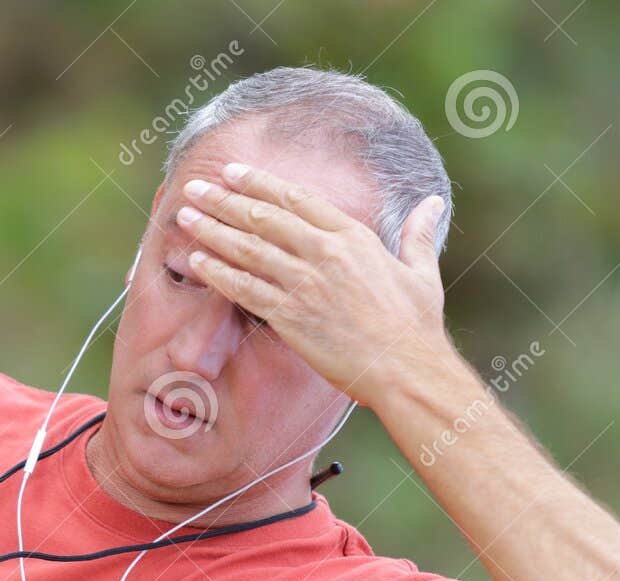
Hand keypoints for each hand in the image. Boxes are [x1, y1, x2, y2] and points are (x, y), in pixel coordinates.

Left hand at [176, 161, 454, 407]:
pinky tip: (197, 262)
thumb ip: (418, 234)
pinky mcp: (291, 316)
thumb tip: (433, 202)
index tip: (233, 172)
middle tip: (195, 187)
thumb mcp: (421, 272)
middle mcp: (324, 253)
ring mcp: (305, 284)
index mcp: (353, 237)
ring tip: (186, 216)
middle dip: (224, 199)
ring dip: (212, 230)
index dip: (260, 183)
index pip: (297, 199)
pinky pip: (245, 289)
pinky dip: (219, 273)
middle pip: (263, 217)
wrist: (406, 369)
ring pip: (248, 249)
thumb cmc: (416, 327)